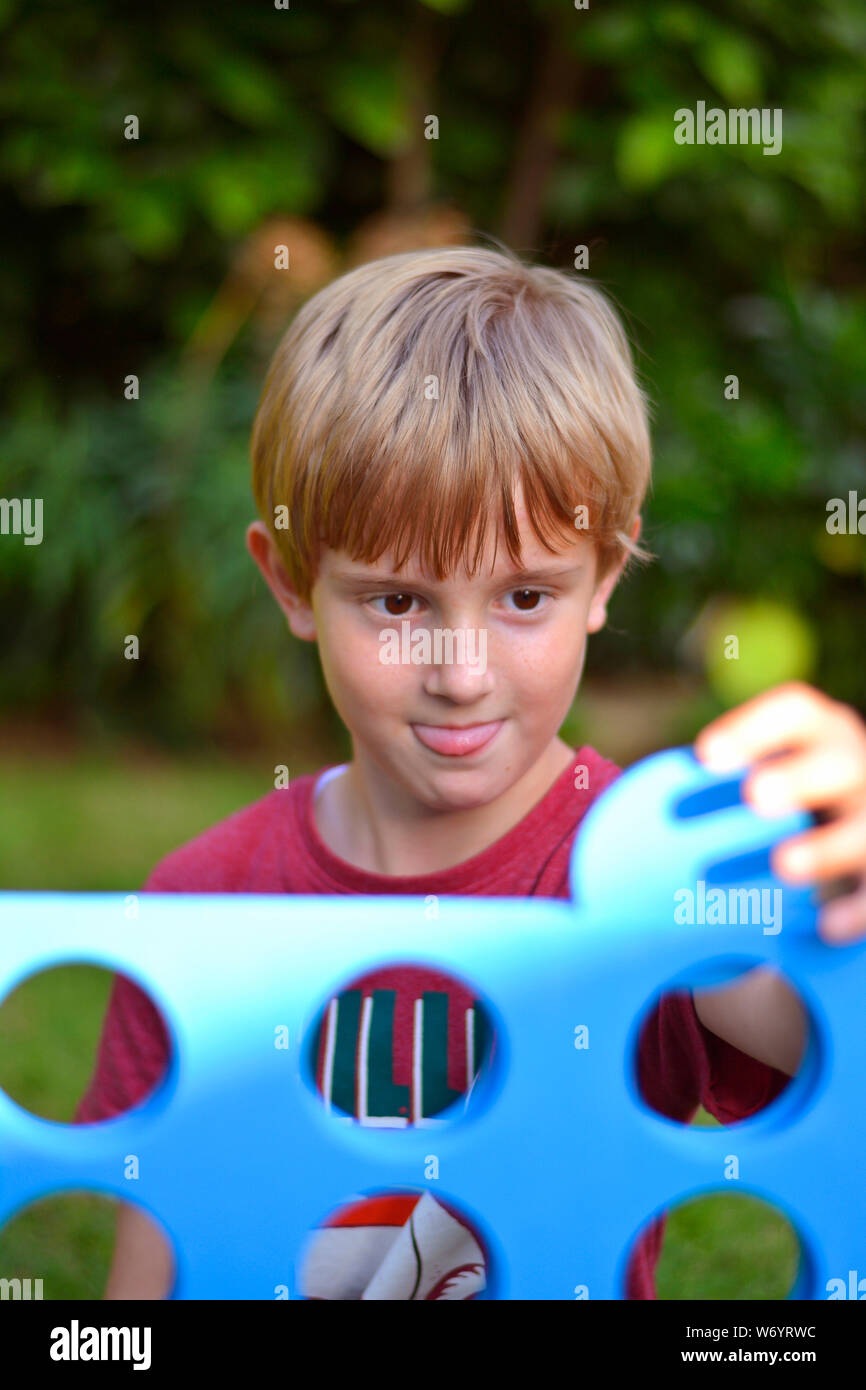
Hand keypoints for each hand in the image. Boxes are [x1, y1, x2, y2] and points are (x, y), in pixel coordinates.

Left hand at [693, 682, 865, 943]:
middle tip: (754, 797)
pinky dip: (856, 909)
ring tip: (783, 865)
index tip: (705, 756)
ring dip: (825, 847)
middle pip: (839, 761)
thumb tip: (623, 821)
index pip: (796, 711)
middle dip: (798, 778)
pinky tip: (824, 928)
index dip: (754, 728)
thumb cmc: (780, 803)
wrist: (850, 838)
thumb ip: (715, 787)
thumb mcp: (762, 778)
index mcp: (819, 732)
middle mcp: (855, 765)